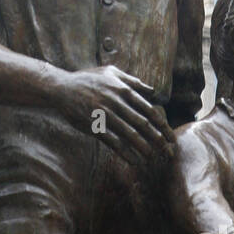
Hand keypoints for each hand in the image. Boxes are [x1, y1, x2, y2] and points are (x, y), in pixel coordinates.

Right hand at [57, 65, 174, 161]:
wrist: (62, 88)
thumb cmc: (88, 79)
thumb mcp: (111, 72)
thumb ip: (133, 81)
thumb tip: (152, 90)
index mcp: (124, 91)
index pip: (150, 111)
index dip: (163, 126)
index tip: (172, 138)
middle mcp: (117, 103)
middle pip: (143, 125)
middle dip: (159, 140)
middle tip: (169, 153)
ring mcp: (105, 116)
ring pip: (130, 135)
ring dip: (144, 148)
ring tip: (153, 159)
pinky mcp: (94, 126)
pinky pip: (113, 142)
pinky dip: (125, 152)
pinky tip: (134, 161)